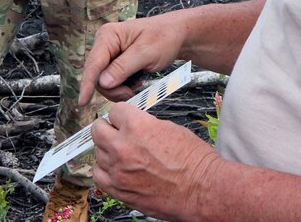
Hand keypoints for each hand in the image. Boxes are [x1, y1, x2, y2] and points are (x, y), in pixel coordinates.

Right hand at [79, 15, 183, 104]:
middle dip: (113, 88)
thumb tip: (102, 83)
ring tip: (137, 86)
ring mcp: (109, 53)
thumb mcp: (146, 53)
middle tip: (132, 92)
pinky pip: (112, 81)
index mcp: (108, 36)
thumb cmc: (164, 38)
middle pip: (97, 75)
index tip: (83, 102)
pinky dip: (123, 87)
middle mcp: (104, 43)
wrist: (177, 35)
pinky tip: (136, 83)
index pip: (93, 63)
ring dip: (119, 89)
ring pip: (104, 81)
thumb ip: (123, 68)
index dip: (87, 83)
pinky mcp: (115, 63)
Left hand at [92, 103, 220, 219]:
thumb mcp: (169, 128)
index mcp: (137, 126)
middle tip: (116, 133)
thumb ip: (144, 124)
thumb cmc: (193, 160)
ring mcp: (118, 170)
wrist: (202, 190)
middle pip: (98, 129)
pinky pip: (98, 175)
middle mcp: (123, 146)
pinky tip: (116, 169)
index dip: (122, 115)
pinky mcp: (119, 190)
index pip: (114, 111)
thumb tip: (133, 124)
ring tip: (123, 155)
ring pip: (98, 152)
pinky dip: (105, 171)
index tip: (125, 120)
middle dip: (108, 128)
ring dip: (108, 151)